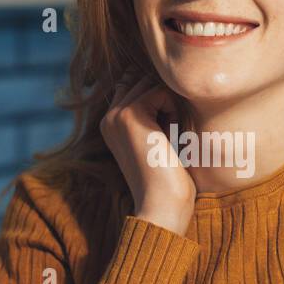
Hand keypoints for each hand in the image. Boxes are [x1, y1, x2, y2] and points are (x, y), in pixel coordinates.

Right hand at [100, 72, 196, 235]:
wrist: (161, 204)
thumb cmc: (169, 178)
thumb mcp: (159, 139)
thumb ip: (156, 112)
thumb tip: (168, 81)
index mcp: (112, 123)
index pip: (133, 83)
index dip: (158, 93)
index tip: (168, 127)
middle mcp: (109, 116)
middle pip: (144, 79)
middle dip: (165, 99)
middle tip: (170, 135)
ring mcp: (116, 114)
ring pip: (152, 83)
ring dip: (171, 105)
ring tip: (170, 137)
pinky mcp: (129, 114)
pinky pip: (161, 91)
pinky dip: (174, 111)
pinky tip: (170, 136)